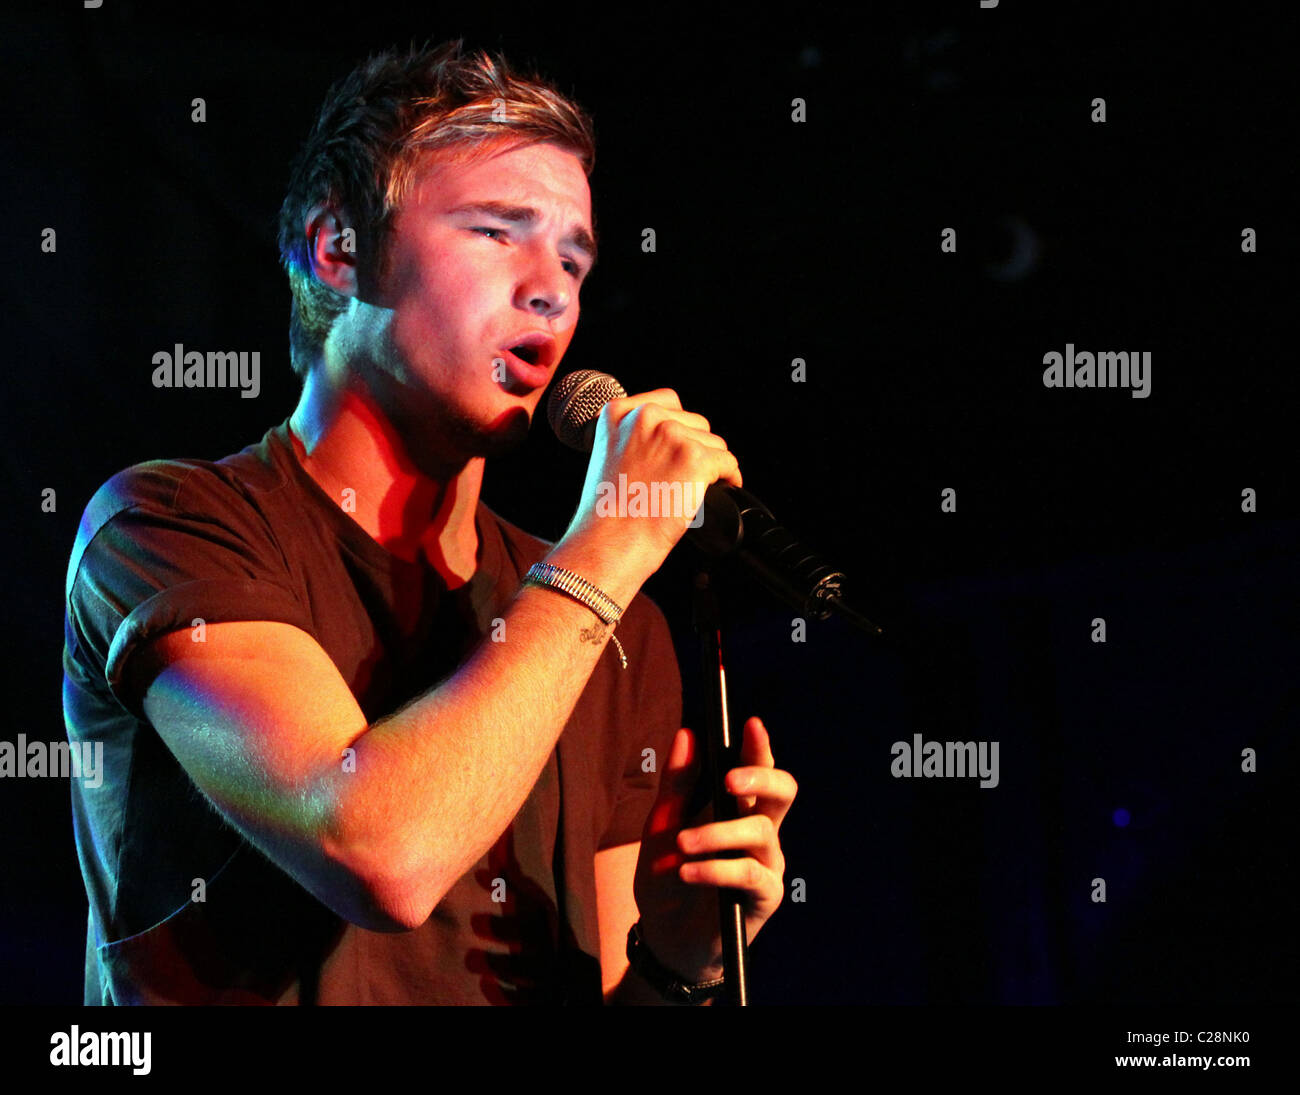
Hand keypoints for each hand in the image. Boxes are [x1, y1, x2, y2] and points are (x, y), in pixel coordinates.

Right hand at [561, 389, 742, 586]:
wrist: (609, 543)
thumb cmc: (606, 513)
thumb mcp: (609, 457)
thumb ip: (634, 437)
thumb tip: (671, 440)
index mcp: (618, 412)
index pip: (668, 402)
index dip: (679, 428)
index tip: (678, 449)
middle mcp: (646, 417)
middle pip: (694, 423)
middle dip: (694, 449)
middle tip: (682, 479)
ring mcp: (672, 435)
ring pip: (713, 443)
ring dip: (710, 465)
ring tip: (691, 490)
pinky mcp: (695, 458)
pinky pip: (728, 462)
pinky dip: (729, 478)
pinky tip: (722, 489)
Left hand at [633, 716, 796, 982]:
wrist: (664, 939)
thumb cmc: (668, 876)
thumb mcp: (662, 824)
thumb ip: (676, 782)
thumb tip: (687, 733)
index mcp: (739, 807)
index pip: (757, 768)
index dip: (759, 745)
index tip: (750, 724)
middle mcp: (761, 830)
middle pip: (783, 791)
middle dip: (760, 777)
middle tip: (729, 779)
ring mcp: (767, 863)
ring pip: (761, 832)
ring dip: (718, 834)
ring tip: (681, 844)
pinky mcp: (765, 897)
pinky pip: (750, 875)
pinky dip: (716, 870)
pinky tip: (688, 873)